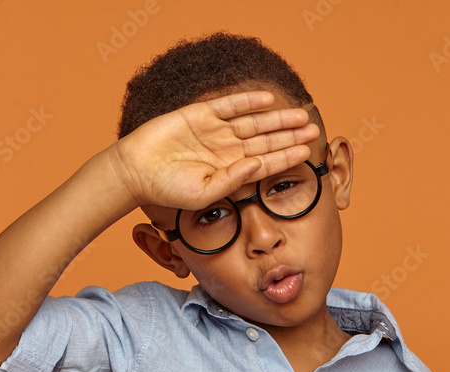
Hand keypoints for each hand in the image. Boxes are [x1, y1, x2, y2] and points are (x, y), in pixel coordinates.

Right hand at [108, 90, 320, 209]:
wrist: (135, 171)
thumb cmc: (167, 189)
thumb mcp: (203, 193)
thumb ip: (231, 181)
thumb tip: (256, 166)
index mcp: (229, 171)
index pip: (265, 163)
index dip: (285, 156)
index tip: (306, 152)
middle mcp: (226, 150)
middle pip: (265, 140)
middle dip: (289, 135)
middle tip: (313, 129)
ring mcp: (214, 131)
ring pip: (253, 122)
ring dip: (276, 118)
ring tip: (299, 115)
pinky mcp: (200, 115)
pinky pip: (228, 105)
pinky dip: (247, 101)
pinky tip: (267, 99)